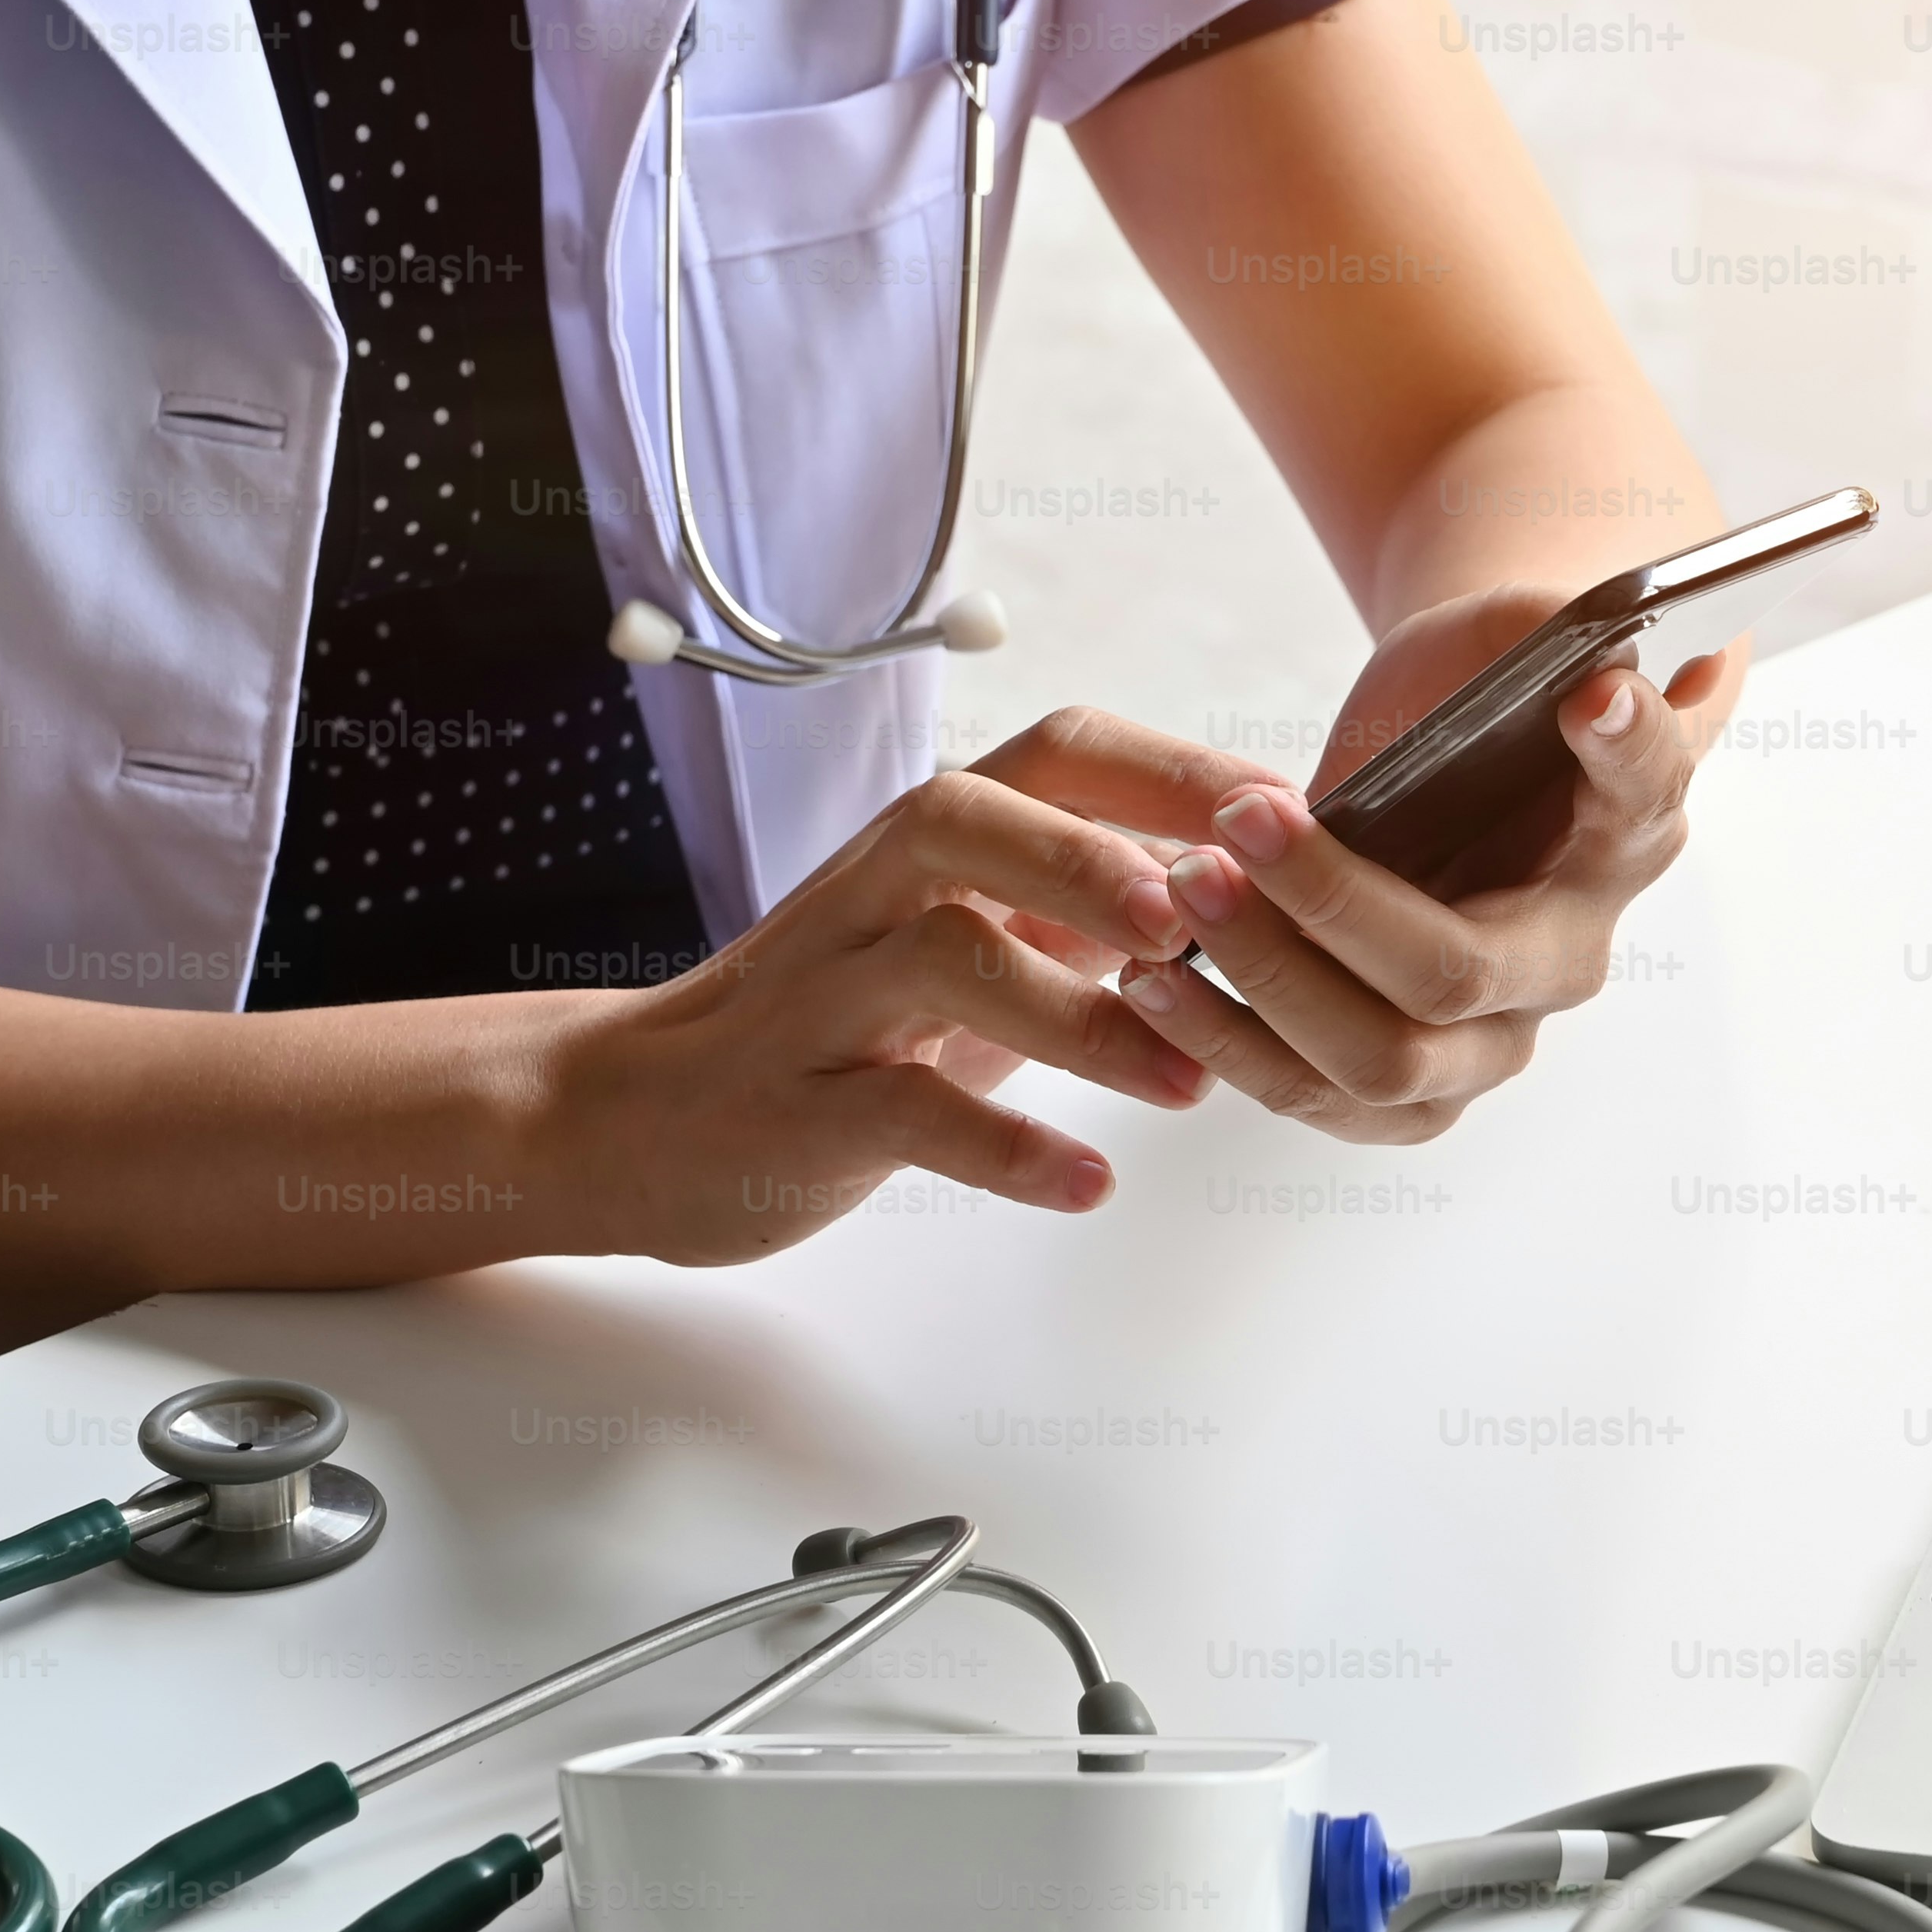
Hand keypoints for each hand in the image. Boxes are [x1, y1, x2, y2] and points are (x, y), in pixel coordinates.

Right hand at [543, 708, 1281, 1261]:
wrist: (641, 1113)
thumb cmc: (837, 1020)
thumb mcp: (962, 936)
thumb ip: (1079, 900)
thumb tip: (1248, 876)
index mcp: (929, 840)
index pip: (1055, 751)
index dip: (1174, 770)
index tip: (1289, 816)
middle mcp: (874, 892)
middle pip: (970, 819)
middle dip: (1092, 856)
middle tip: (1199, 918)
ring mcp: (830, 997)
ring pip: (946, 960)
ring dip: (1082, 1019)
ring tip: (1186, 1080)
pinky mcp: (801, 1106)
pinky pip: (903, 1112)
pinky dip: (1002, 1146)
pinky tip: (1085, 1180)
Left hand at [1112, 581, 1731, 1143]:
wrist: (1434, 768)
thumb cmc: (1474, 693)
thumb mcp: (1511, 637)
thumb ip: (1554, 639)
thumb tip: (1605, 683)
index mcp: (1623, 830)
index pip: (1645, 789)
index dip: (1625, 749)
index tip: (1587, 696)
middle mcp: (1568, 956)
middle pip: (1457, 970)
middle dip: (1334, 904)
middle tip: (1236, 819)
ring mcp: (1491, 1043)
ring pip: (1382, 1061)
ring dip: (1264, 984)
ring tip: (1180, 891)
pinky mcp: (1409, 1091)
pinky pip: (1316, 1097)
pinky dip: (1227, 1046)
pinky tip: (1148, 981)